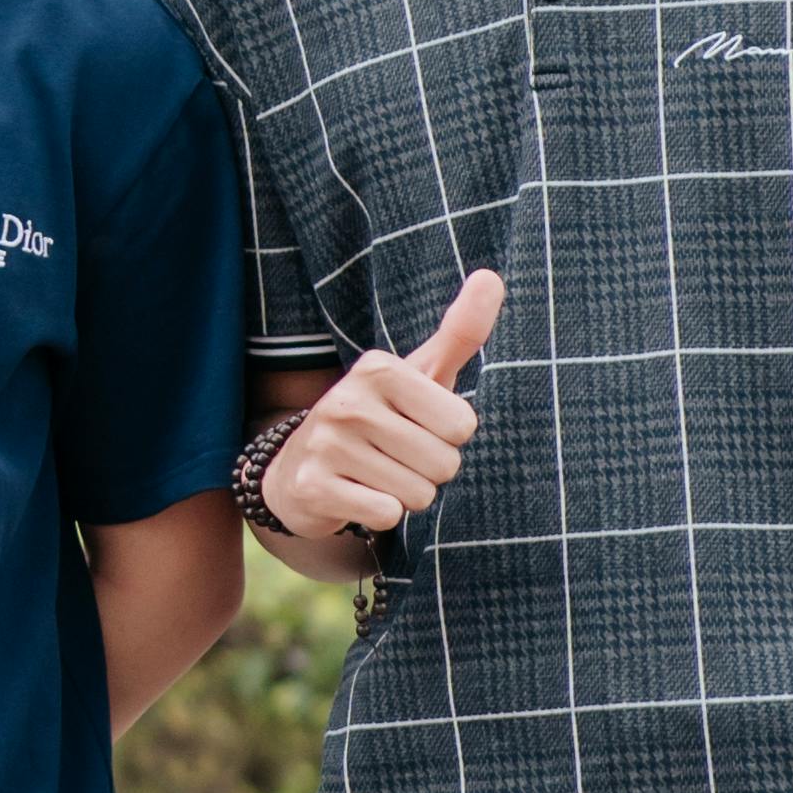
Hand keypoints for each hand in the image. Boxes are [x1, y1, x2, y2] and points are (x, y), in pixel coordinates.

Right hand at [260, 268, 503, 548]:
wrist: (299, 467)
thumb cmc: (378, 417)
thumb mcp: (418, 374)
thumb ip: (460, 332)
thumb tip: (492, 277)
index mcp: (378, 368)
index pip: (462, 425)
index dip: (448, 436)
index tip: (417, 426)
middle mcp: (347, 401)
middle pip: (443, 464)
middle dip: (429, 471)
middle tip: (395, 456)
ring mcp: (326, 444)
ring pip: (417, 494)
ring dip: (405, 494)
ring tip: (376, 474)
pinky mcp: (312, 487)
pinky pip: (386, 514)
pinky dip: (380, 515)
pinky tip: (356, 494)